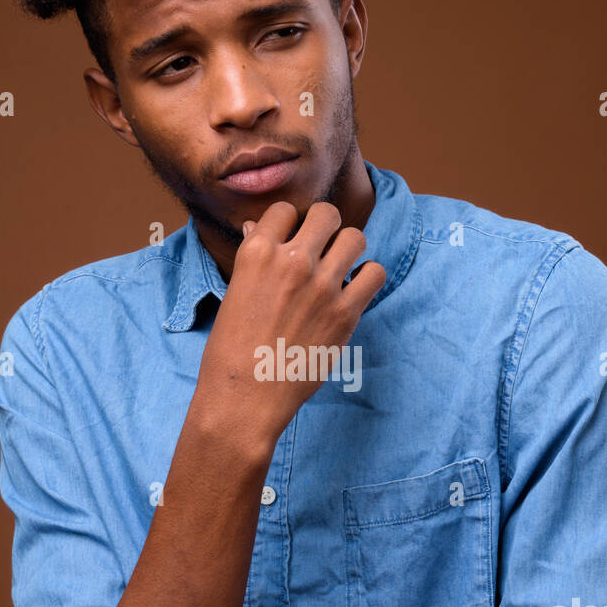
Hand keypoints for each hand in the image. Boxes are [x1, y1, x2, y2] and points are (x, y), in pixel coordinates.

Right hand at [192, 200, 385, 447]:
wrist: (244, 397)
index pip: (284, 210)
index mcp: (257, 252)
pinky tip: (354, 291)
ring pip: (355, 238)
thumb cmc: (231, 349)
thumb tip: (258, 229)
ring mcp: (322, 286)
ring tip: (341, 268)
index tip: (293, 240)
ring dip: (349, 249)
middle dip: (325, 227)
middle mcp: (291, 261)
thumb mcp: (235, 293)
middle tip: (322, 248)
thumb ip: (253, 259)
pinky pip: (374, 274)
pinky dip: (368, 278)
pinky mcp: (345, 313)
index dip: (290, 224)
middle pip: (325, 214)